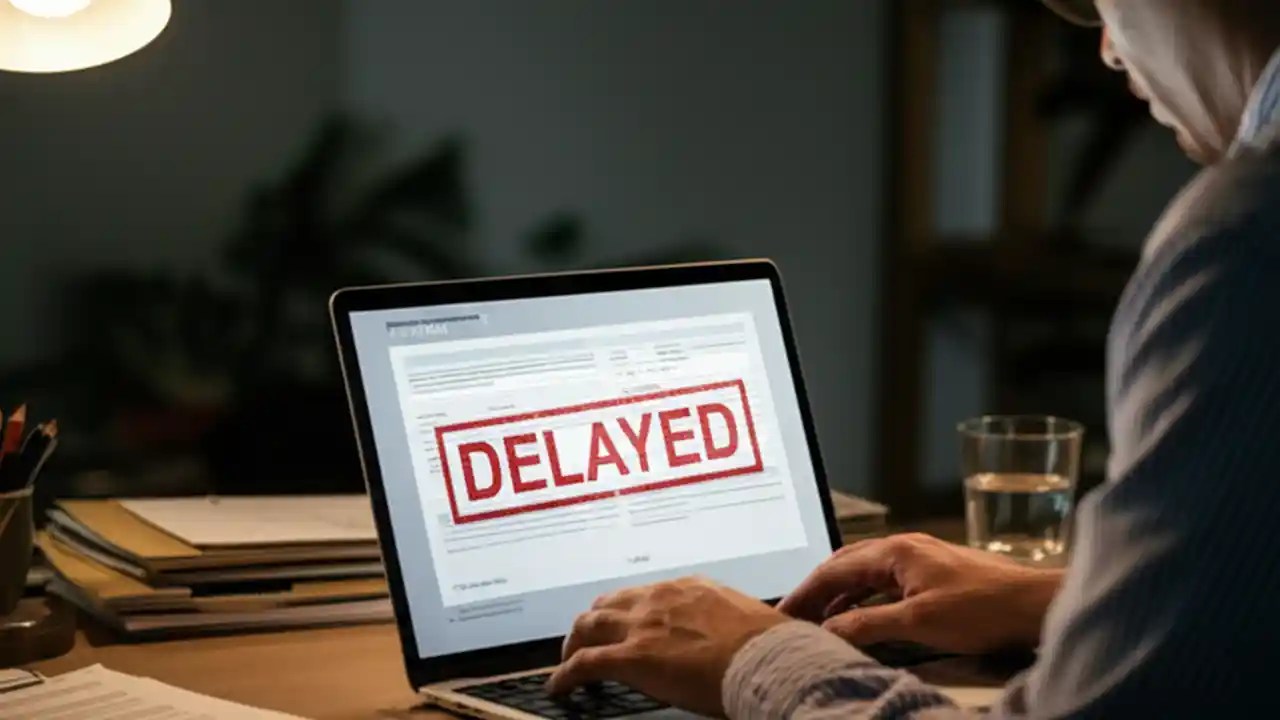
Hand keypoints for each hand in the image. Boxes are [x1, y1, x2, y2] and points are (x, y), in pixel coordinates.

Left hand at [547, 576, 788, 716]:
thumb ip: (722, 623)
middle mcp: (658, 599)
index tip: (626, 626)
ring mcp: (642, 626)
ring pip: (587, 625)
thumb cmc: (767, 645)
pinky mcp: (631, 657)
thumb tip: (726, 639)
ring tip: (569, 662)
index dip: (628, 612)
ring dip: (574, 644)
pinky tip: (559, 687)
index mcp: (687, 588)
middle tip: (589, 642)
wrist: (765, 658)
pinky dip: (565, 675)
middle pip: (608, 604)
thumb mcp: (742, 618)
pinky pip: (584, 663)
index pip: (643, 595)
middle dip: (594, 623)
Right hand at [778, 533, 1062, 653]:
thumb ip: (867, 625)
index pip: (834, 570)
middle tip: (794, 613)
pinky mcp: (933, 573)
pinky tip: (860, 616)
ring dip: (839, 594)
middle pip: (845, 564)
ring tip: (819, 619)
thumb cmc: (982, 608)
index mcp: (894, 552)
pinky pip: (884, 581)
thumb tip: (826, 630)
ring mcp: (919, 558)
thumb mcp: (918, 623)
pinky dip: (863, 598)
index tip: (783, 613)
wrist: (1033, 604)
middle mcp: (903, 548)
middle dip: (816, 589)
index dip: (805, 593)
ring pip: (865, 573)